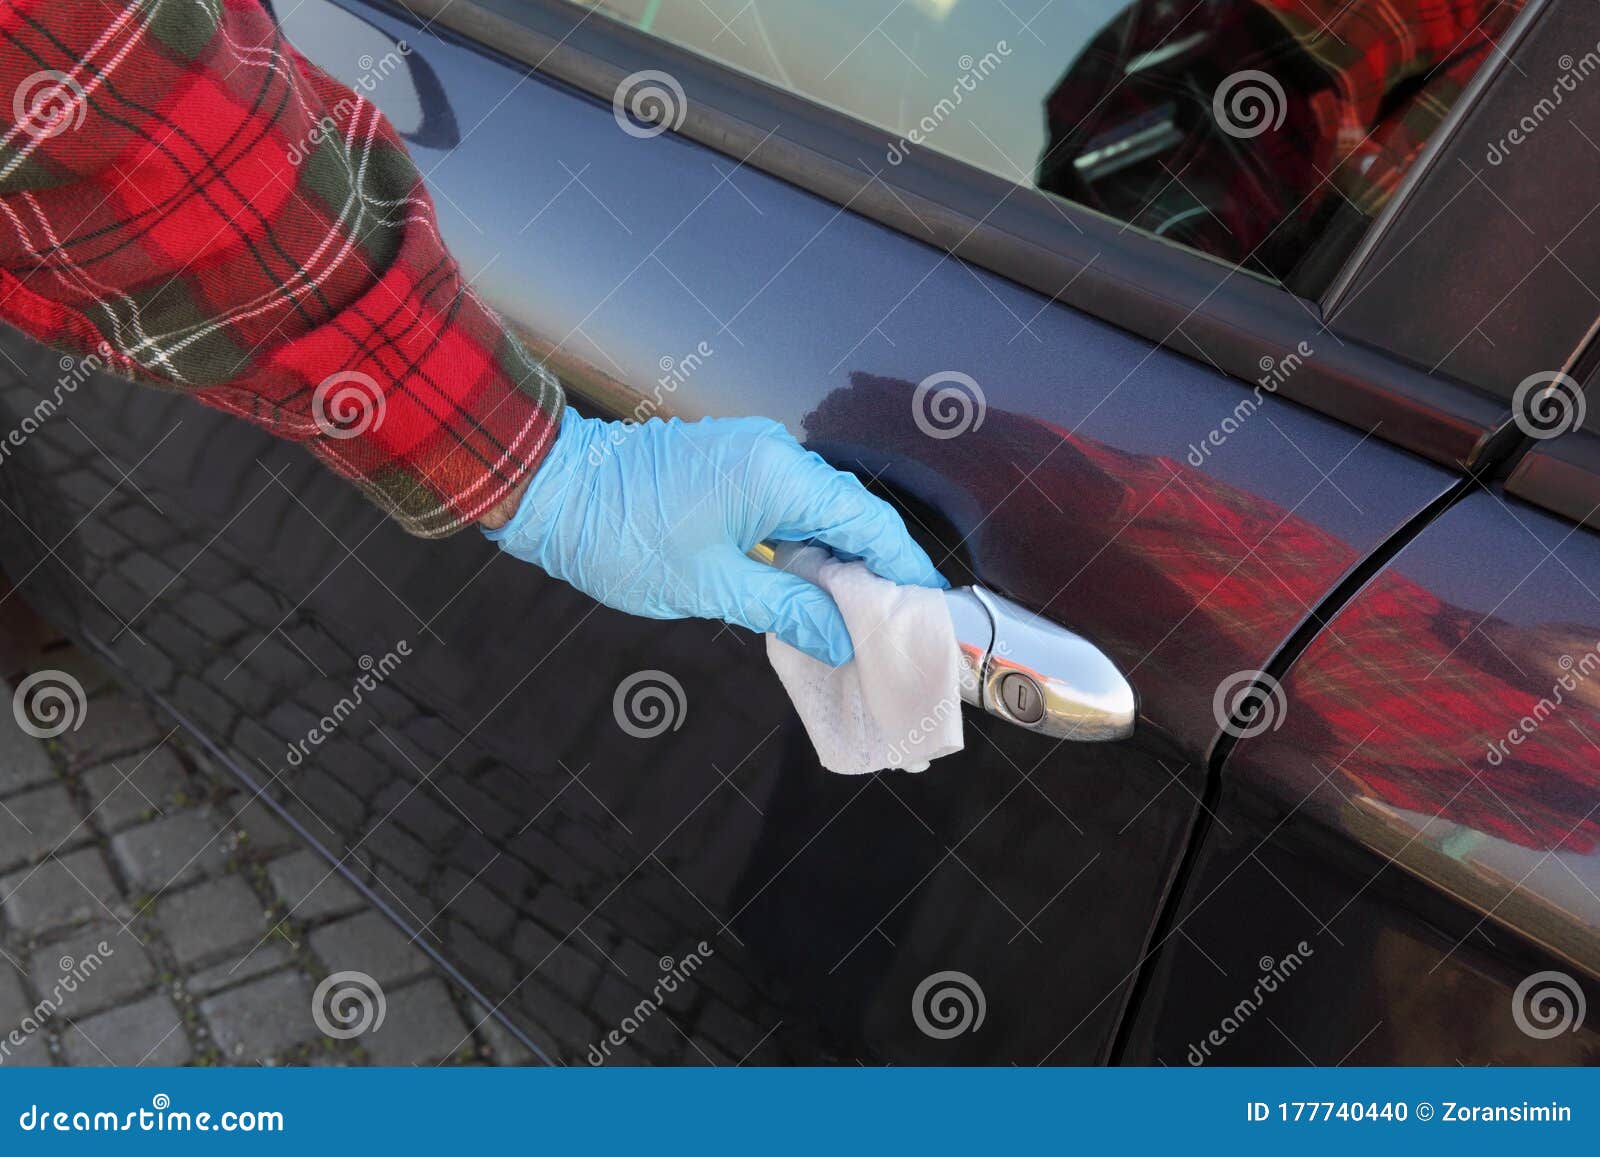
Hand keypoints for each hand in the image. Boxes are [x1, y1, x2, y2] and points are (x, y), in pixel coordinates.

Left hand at [485, 410, 946, 663]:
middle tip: (894, 625)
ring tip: (855, 617)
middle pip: (850, 514)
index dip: (904, 568)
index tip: (926, 607)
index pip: (869, 522)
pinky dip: (805, 543)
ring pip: (820, 509)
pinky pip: (788, 502)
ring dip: (839, 559)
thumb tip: (838, 636)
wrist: (553, 490)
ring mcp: (752, 453)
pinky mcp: (731, 464)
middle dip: (875, 571)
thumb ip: (786, 608)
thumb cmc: (620, 536)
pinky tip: (809, 586)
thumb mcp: (710, 586)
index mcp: (778, 475)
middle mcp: (774, 453)